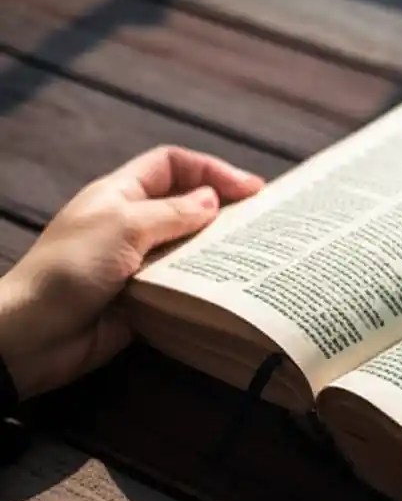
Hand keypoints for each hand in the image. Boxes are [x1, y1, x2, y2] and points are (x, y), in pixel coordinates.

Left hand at [0, 146, 263, 398]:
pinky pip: (186, 286)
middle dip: (224, 210)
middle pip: (187, 205)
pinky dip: (209, 286)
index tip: (252, 189)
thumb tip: (214, 201)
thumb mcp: (123, 226)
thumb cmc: (73, 268)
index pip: (172, 165)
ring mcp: (140, 263)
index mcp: (120, 195)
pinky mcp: (148, 299)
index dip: (211, 170)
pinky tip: (235, 290)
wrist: (37, 335)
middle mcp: (132, 225)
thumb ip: (173, 212)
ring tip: (260, 257)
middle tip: (266, 222)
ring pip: (191, 248)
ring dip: (221, 251)